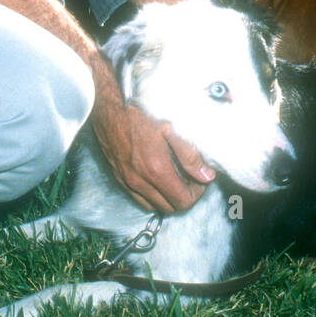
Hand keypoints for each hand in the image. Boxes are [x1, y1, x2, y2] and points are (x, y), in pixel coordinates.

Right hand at [89, 56, 214, 213]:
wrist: (108, 108)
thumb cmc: (140, 113)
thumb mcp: (170, 129)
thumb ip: (189, 155)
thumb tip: (206, 176)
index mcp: (156, 170)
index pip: (183, 201)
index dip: (196, 193)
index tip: (200, 178)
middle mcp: (140, 182)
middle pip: (170, 208)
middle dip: (184, 196)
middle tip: (190, 178)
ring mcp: (127, 182)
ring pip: (154, 206)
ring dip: (168, 198)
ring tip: (174, 179)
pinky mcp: (119, 178)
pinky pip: (139, 199)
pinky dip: (152, 196)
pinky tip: (157, 178)